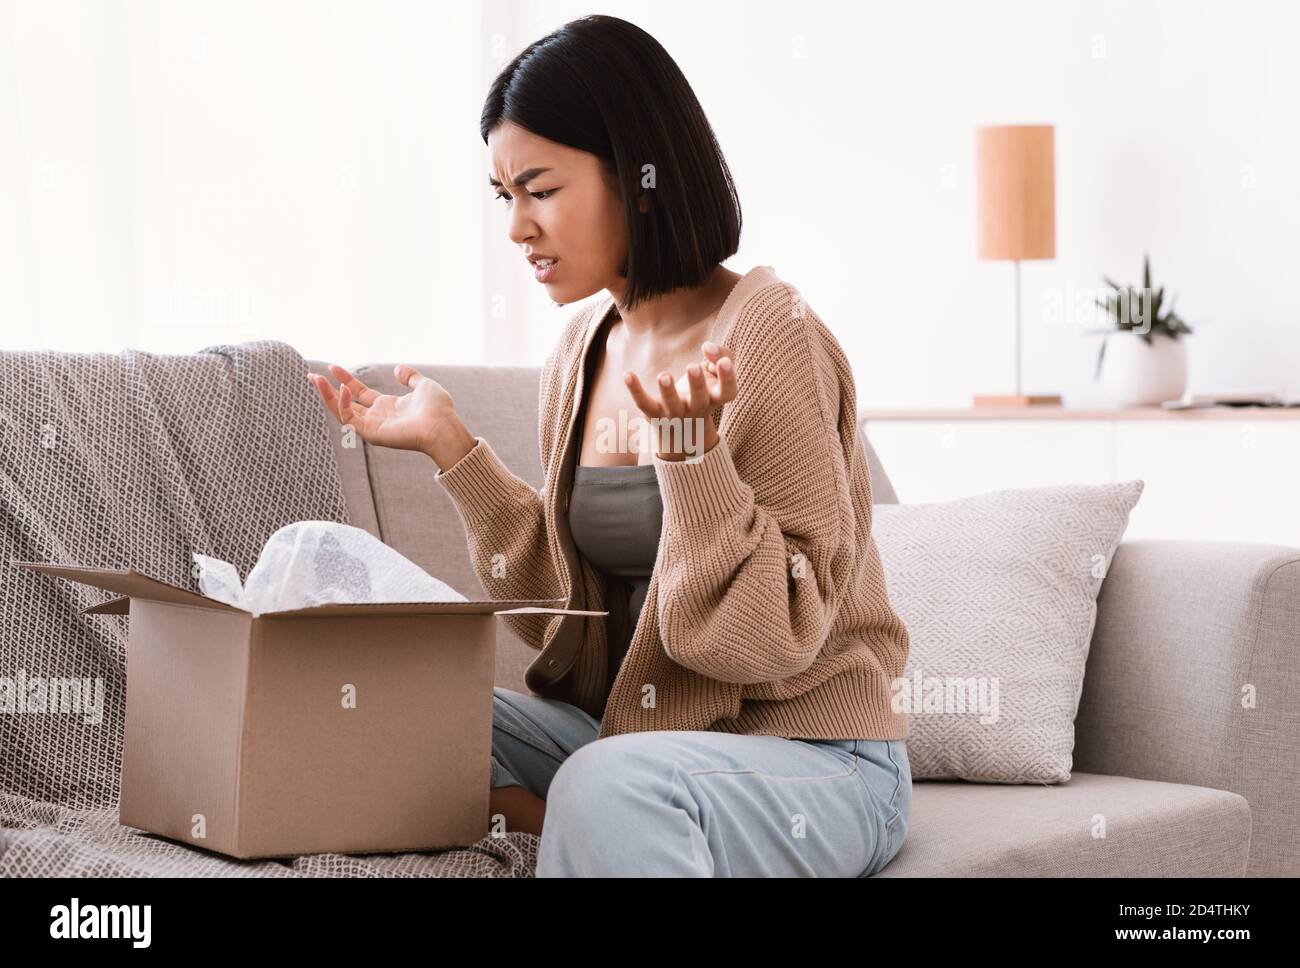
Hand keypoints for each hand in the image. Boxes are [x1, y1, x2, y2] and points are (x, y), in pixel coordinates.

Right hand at [308, 364, 473, 467]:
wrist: (442, 426)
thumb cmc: (438, 409)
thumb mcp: (424, 386)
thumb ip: (410, 377)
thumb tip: (398, 368)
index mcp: (387, 407)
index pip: (360, 393)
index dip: (346, 380)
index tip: (333, 367)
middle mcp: (377, 417)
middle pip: (345, 403)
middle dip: (327, 390)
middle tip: (311, 375)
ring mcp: (372, 426)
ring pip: (341, 411)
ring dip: (327, 395)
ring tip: (314, 378)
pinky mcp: (370, 433)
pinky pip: (349, 418)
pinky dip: (342, 404)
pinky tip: (342, 388)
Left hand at [623, 341, 737, 461]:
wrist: (682, 429)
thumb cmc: (704, 391)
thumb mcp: (716, 373)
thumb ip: (722, 355)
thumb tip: (707, 347)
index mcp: (715, 399)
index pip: (728, 392)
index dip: (728, 378)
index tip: (724, 362)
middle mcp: (697, 409)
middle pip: (700, 400)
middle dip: (696, 384)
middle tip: (693, 367)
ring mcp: (675, 414)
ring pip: (672, 405)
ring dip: (668, 391)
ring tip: (664, 376)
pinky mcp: (654, 414)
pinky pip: (644, 403)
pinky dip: (635, 389)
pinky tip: (627, 374)